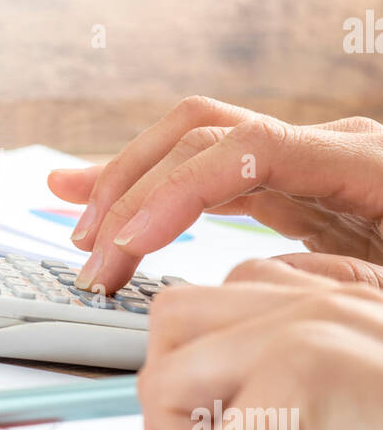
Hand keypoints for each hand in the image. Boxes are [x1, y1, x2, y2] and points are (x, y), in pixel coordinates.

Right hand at [47, 97, 382, 293]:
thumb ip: (365, 291)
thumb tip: (279, 296)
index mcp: (364, 164)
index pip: (241, 153)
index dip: (173, 194)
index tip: (125, 249)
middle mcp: (326, 148)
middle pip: (200, 133)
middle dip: (132, 192)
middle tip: (90, 261)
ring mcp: (306, 163)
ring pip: (191, 144)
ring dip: (127, 182)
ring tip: (75, 224)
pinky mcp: (295, 189)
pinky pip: (207, 174)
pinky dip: (151, 189)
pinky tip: (101, 200)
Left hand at [137, 261, 382, 429]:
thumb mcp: (363, 413)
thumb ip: (298, 403)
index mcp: (330, 294)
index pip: (212, 309)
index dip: (212, 385)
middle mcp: (314, 295)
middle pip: (168, 324)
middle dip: (180, 407)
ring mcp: (301, 325)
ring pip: (165, 389)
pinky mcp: (300, 376)